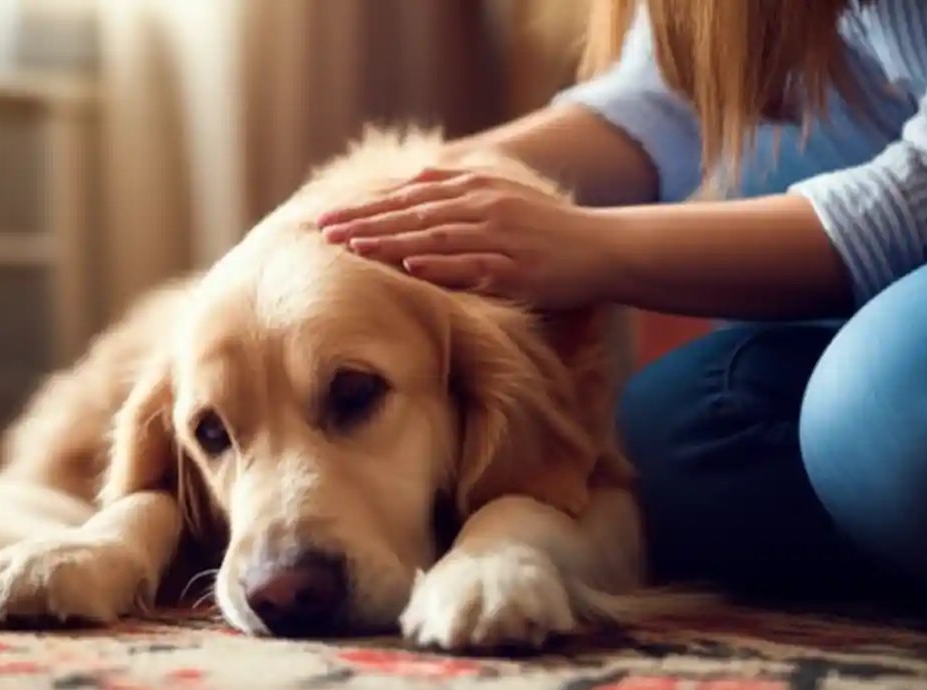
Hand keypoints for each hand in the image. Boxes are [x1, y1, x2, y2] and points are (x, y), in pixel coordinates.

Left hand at [316, 168, 602, 309]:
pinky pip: (471, 266)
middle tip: (323, 231)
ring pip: (434, 237)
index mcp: (475, 189)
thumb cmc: (549, 231)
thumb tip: (413, 184)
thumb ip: (457, 192)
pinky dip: (440, 265)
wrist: (604, 247)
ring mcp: (498, 237)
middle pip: (412, 213)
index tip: (327, 217)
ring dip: (389, 242)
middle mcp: (482, 206)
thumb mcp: (501, 199)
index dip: (365, 207)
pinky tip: (410, 267)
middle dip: (365, 222)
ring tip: (352, 248)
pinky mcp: (515, 267)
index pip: (407, 197)